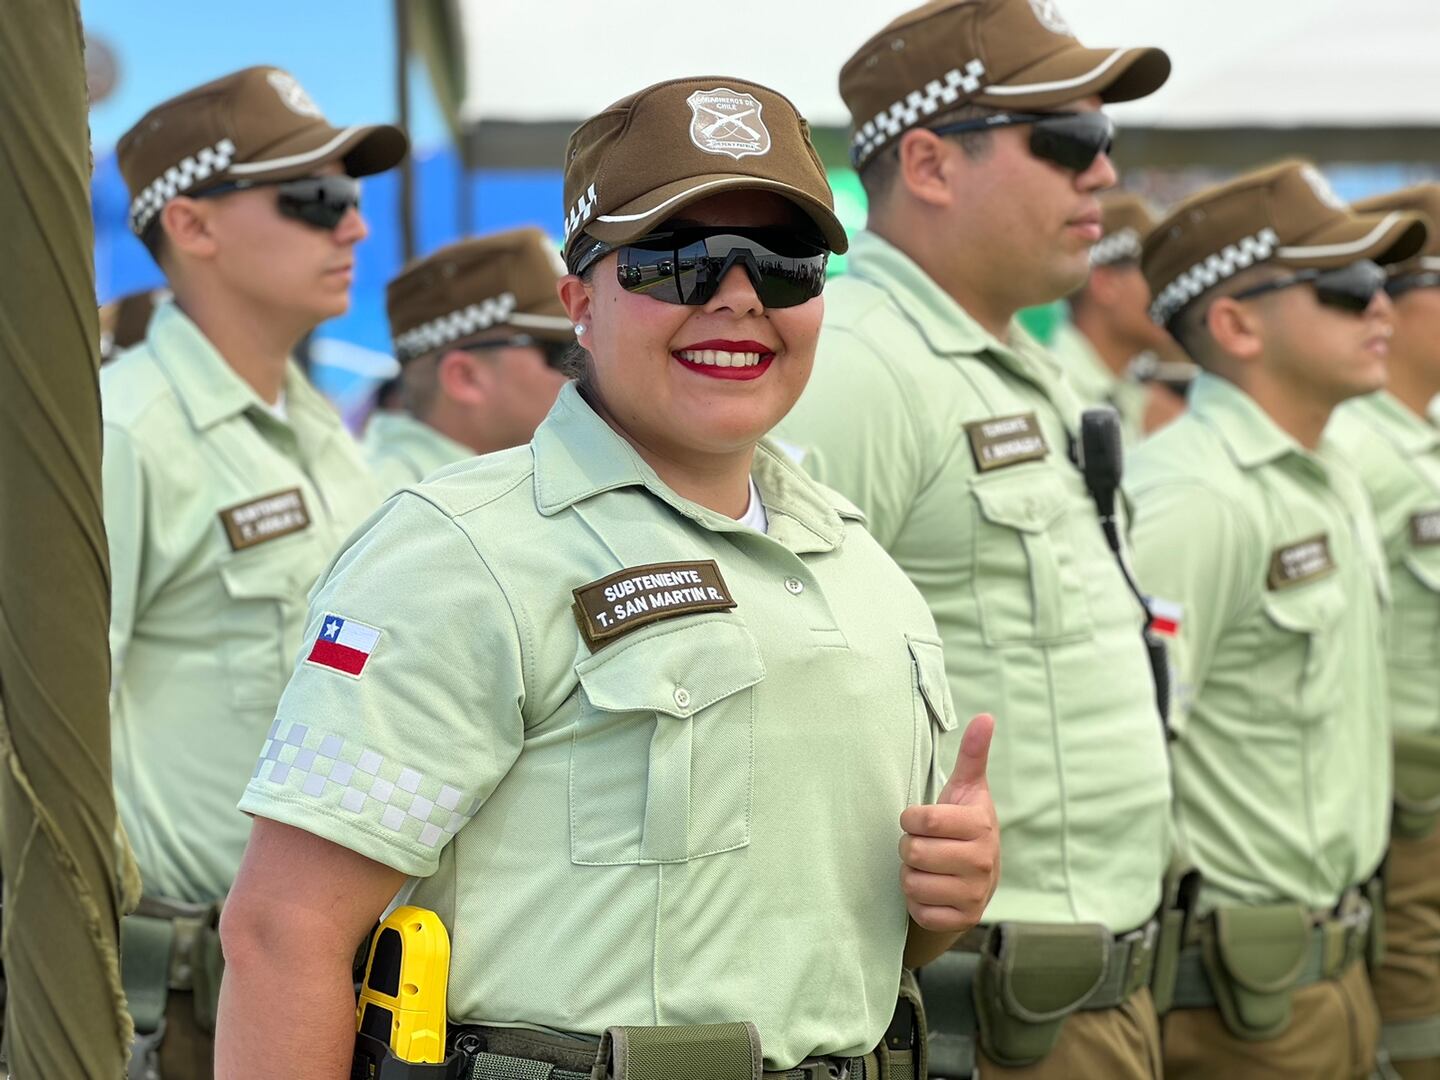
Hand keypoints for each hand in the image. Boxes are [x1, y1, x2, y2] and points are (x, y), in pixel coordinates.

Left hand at [898, 713, 999, 933]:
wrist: (977, 877)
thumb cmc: (963, 826)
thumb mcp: (968, 789)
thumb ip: (973, 754)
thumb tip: (986, 716)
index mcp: (980, 826)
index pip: (923, 820)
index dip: (910, 819)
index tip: (917, 820)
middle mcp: (983, 862)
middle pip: (914, 852)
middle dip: (908, 847)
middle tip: (922, 845)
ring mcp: (975, 894)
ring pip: (913, 883)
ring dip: (910, 874)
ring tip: (926, 867)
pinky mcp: (964, 919)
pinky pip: (920, 911)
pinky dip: (917, 902)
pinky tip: (930, 890)